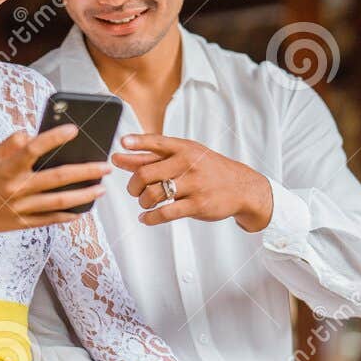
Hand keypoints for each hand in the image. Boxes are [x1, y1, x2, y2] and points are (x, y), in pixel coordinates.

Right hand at [0, 125, 110, 258]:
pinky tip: (82, 209)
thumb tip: (29, 134)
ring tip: (101, 189)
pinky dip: (68, 215)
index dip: (54, 138)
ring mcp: (21, 208)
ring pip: (60, 201)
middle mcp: (16, 189)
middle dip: (85, 172)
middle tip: (105, 166)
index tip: (74, 130)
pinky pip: (51, 219)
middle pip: (58, 178)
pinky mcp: (23, 223)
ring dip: (84, 195)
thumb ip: (9, 146)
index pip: (33, 150)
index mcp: (7, 169)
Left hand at [112, 134, 273, 231]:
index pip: (157, 142)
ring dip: (142, 202)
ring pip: (153, 194)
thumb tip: (119, 156)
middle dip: (133, 185)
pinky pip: (165, 213)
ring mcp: (193, 185)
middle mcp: (188, 164)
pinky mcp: (197, 205)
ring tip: (145, 203)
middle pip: (146, 174)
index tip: (121, 145)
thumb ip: (152, 157)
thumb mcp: (185, 156)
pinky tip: (146, 218)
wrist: (241, 187)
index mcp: (184, 148)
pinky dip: (150, 218)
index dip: (137, 143)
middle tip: (134, 190)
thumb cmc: (207, 170)